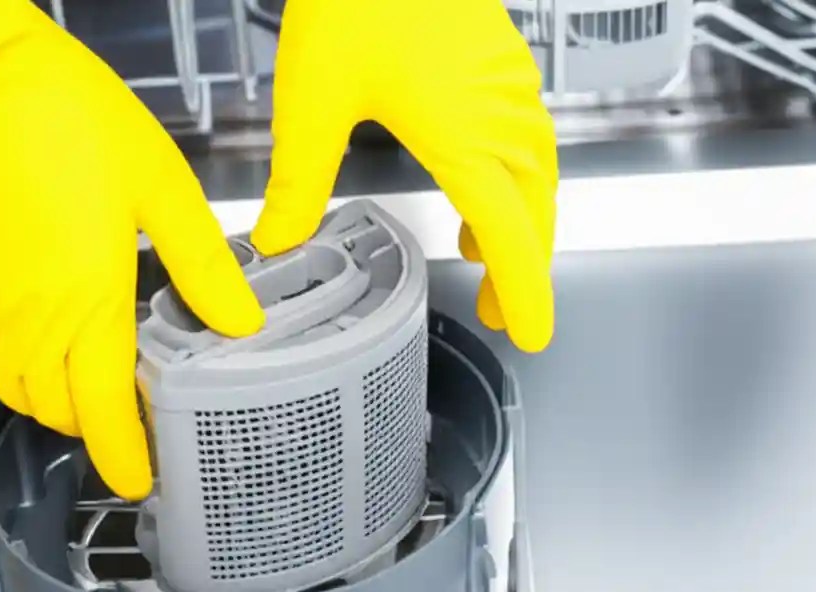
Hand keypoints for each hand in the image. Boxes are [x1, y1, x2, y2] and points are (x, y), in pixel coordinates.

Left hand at [254, 0, 557, 351]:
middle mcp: (503, 117)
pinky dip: (515, 173)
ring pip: (538, 173)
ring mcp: (510, 85)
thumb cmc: (356, 0)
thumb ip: (299, 181)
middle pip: (535, 213)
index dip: (524, 294)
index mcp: (467, 141)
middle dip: (522, 269)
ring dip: (521, 220)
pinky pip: (528, 133)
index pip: (510, 238)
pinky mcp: (504, 59)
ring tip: (482, 250)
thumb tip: (277, 238)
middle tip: (498, 309)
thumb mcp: (313, 105)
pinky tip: (478, 172)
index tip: (531, 334)